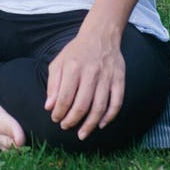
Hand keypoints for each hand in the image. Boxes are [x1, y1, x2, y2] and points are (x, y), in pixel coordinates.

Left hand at [44, 26, 124, 140]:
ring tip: (82, 134)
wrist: (101, 36)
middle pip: (82, 105)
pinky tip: (101, 124)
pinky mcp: (119, 79)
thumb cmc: (76, 52)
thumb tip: (49, 107)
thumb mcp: (59, 62)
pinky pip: (116, 103)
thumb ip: (53, 84)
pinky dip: (110, 117)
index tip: (55, 118)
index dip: (59, 112)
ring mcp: (107, 76)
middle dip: (72, 121)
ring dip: (90, 124)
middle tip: (66, 126)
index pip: (64, 97)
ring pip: (99, 108)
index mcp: (73, 67)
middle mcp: (91, 72)